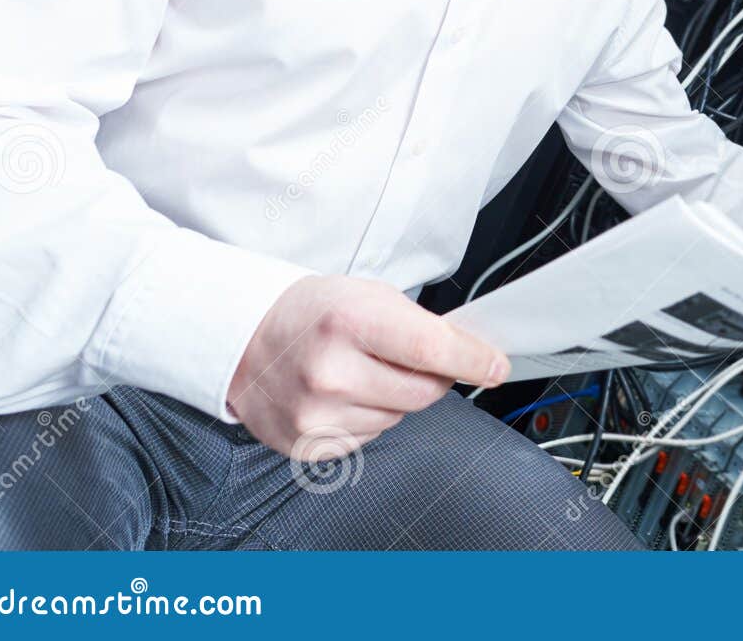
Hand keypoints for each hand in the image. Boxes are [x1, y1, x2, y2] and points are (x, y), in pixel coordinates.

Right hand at [227, 275, 508, 458]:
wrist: (246, 339)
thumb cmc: (314, 312)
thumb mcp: (370, 296)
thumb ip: (423, 327)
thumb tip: (477, 356)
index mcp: (350, 322)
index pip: (432, 350)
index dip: (473, 360)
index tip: (496, 366)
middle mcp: (331, 372)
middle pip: (424, 392)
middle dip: (434, 377)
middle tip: (414, 358)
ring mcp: (317, 415)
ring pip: (400, 418)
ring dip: (397, 397)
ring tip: (363, 370)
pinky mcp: (309, 445)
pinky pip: (371, 438)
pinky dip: (369, 417)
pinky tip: (344, 394)